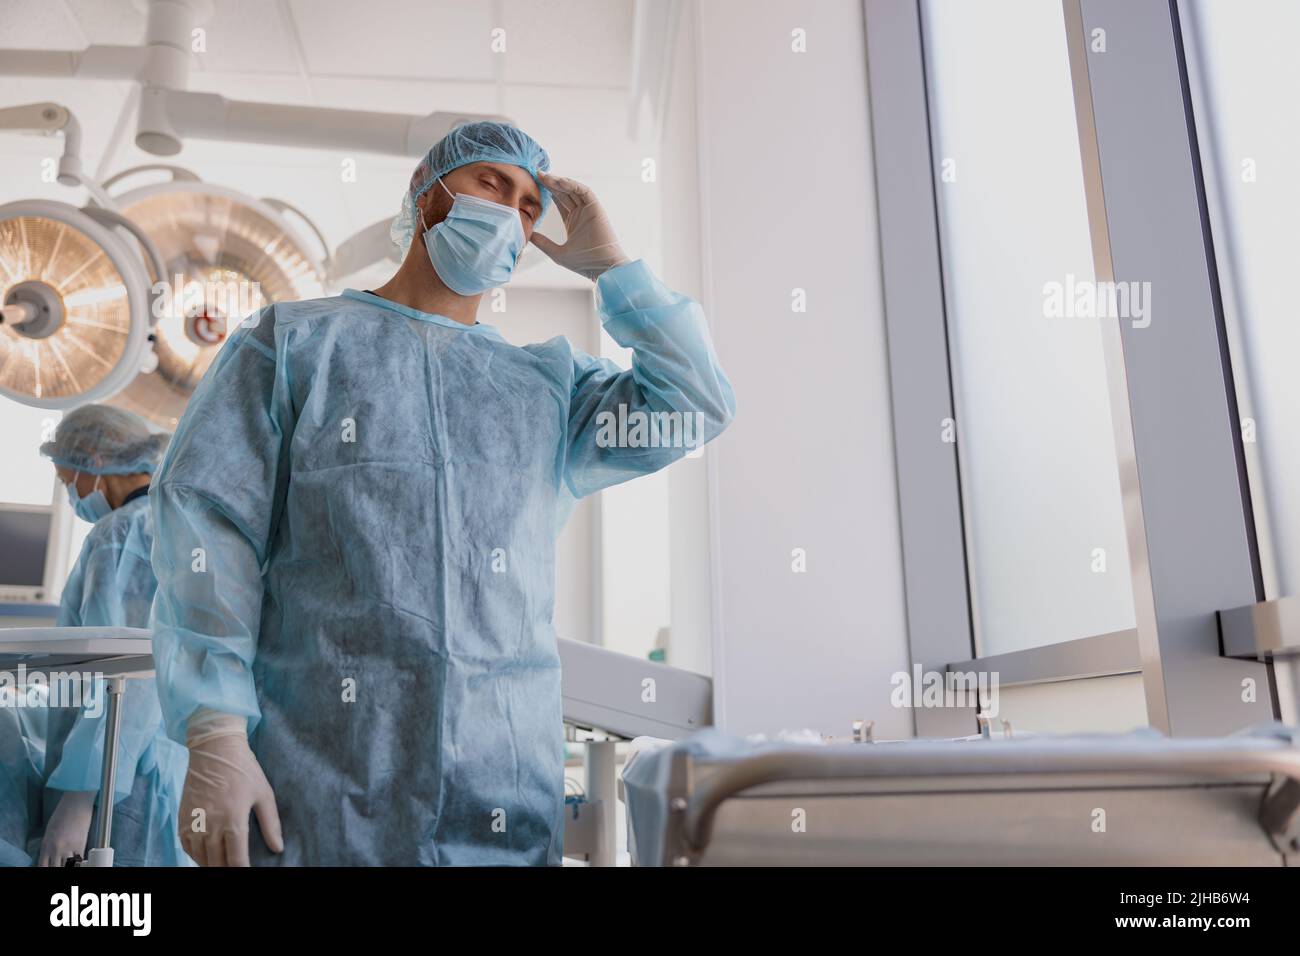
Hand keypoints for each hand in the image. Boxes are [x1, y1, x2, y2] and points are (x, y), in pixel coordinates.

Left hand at [39, 790, 94, 866]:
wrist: (76, 804)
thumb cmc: (62, 815)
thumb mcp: (49, 832)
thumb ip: (49, 846)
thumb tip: (50, 857)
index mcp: (46, 845)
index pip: (43, 866)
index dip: (46, 869)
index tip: (50, 868)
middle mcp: (56, 848)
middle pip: (55, 868)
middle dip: (58, 868)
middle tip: (61, 865)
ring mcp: (69, 847)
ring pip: (68, 866)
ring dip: (69, 866)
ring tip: (69, 864)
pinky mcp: (81, 844)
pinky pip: (79, 860)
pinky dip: (79, 862)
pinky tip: (79, 862)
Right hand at [180, 711, 282, 865]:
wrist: (214, 749)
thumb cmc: (243, 770)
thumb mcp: (264, 794)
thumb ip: (271, 824)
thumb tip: (278, 848)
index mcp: (233, 821)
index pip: (236, 861)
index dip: (242, 871)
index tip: (249, 872)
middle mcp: (210, 826)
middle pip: (217, 864)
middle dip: (228, 869)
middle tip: (237, 866)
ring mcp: (194, 824)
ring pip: (200, 859)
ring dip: (212, 864)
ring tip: (224, 862)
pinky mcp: (182, 819)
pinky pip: (187, 847)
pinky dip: (196, 855)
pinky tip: (207, 854)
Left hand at [530, 172, 631, 281]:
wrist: (603, 267)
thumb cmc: (584, 263)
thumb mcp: (557, 253)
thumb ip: (543, 243)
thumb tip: (528, 235)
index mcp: (572, 221)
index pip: (559, 201)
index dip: (547, 192)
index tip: (534, 185)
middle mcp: (580, 213)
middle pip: (564, 192)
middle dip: (550, 183)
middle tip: (536, 174)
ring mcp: (588, 209)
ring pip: (572, 190)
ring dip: (559, 182)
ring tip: (544, 176)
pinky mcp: (596, 207)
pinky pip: (583, 191)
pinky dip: (572, 185)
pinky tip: (559, 181)